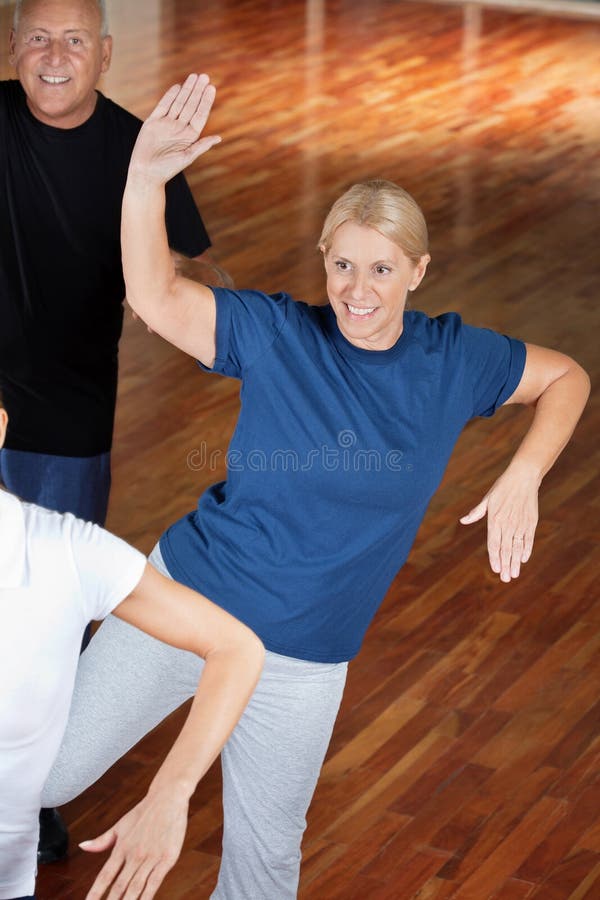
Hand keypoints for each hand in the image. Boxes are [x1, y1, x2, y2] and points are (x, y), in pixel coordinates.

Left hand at [81, 790, 188, 898]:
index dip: (95, 893)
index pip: (105, 876)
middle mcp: (134, 855)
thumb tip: (82, 846)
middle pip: (119, 887)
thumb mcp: (120, 825)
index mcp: (121, 848)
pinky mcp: (167, 858)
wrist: (168, 797)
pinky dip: (147, 896)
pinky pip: (155, 882)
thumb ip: (102, 840)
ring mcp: (151, 857)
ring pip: (136, 888)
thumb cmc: (143, 812)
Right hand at [129, 73, 220, 184]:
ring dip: (186, 90)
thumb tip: (219, 138)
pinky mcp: (153, 122)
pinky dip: (170, 96)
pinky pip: (163, 106)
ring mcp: (166, 124)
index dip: (205, 101)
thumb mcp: (187, 157)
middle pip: (190, 105)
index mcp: (189, 136)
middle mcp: (179, 128)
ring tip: (194, 77)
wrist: (146, 173)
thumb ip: (201, 146)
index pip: (200, 115)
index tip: (211, 88)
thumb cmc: (167, 169)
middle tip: (204, 77)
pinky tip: (178, 87)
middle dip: (197, 91)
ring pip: (178, 103)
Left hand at [459, 462, 539, 581]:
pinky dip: (526, 550)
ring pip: (517, 547)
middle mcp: (508, 524)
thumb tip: (463, 521)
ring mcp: (520, 523)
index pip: (494, 544)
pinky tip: (523, 559)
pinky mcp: (531, 521)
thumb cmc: (502, 488)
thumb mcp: (487, 499)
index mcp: (495, 519)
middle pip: (506, 549)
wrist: (523, 477)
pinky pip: (528, 539)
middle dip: (505, 565)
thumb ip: (476, 513)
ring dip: (515, 562)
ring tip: (514, 574)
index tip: (495, 569)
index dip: (494, 558)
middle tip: (505, 578)